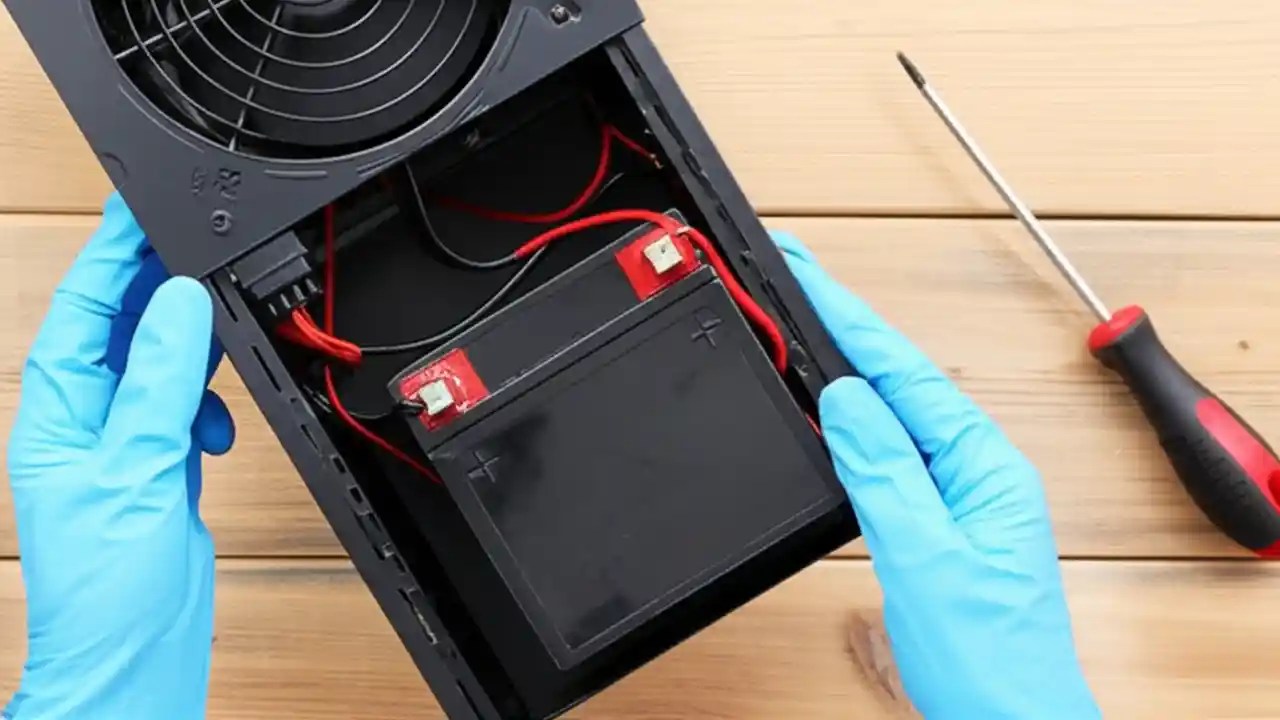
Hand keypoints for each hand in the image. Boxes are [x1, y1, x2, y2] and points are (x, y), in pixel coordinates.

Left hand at [4, 194, 232, 719]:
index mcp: (56, 414)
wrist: (133, 662)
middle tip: (200, 253)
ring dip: (190, 351)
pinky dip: (208, 406)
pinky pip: (183, 407)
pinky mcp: (158, 468)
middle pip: (120, 328)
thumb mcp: (134, 471)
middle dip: (158, 292)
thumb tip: (175, 303)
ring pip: (157, 364)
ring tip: (218, 337)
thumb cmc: (105, 591)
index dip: (111, 255)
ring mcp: (123, 444)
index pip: (81, 311)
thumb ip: (157, 383)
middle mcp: (85, 422)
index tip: (143, 209)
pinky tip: (217, 428)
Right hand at [775, 233, 1098, 718]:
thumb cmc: (989, 660)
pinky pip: (891, 454)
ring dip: (846, 371)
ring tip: (804, 326)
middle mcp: (977, 470)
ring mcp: (959, 495)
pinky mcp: (939, 521)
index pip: (905, 372)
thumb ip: (883, 471)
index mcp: (986, 465)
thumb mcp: (924, 556)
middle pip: (900, 381)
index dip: (848, 316)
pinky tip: (832, 412)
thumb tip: (846, 397)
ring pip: (893, 416)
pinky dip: (854, 426)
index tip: (805, 272)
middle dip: (844, 327)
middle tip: (793, 282)